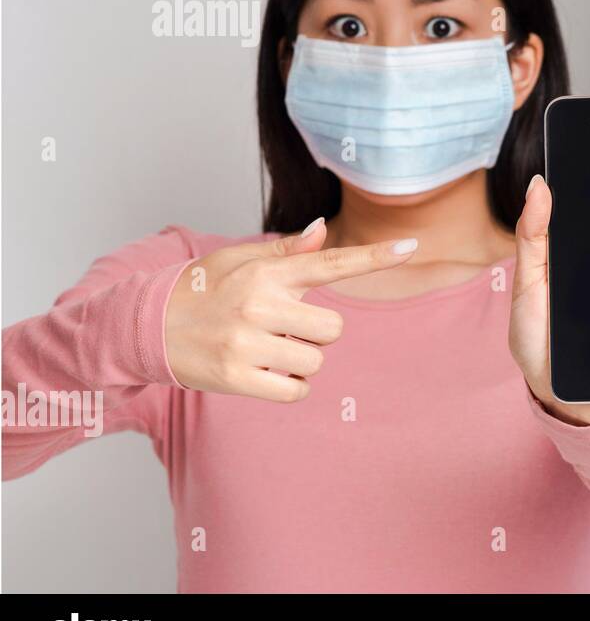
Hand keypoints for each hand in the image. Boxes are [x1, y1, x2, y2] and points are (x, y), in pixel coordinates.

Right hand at [164, 219, 416, 400]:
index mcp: (266, 272)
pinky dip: (290, 386)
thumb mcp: (237, 260)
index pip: (331, 262)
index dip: (375, 257)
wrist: (146, 326)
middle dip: (316, 333)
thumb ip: (285, 252)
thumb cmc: (202, 291)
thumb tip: (322, 231)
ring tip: (265, 348)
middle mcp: (260, 303)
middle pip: (334, 328)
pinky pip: (297, 389)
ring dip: (300, 360)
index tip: (411, 247)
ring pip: (316, 361)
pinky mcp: (238, 376)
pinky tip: (265, 372)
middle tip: (281, 328)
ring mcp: (248, 341)